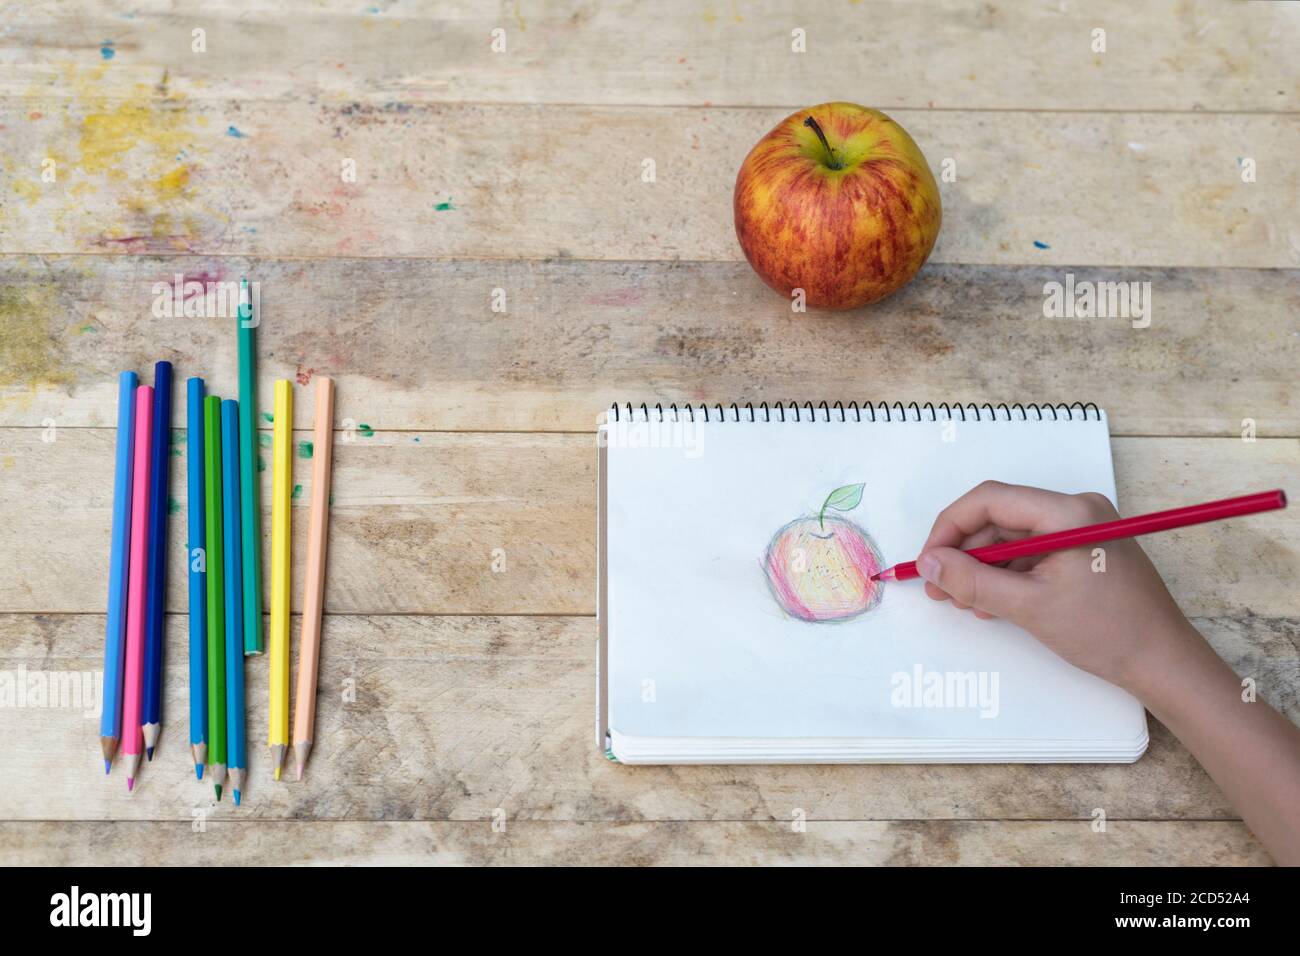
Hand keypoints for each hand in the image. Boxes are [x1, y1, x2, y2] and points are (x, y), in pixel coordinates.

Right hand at [915, 480, 1194, 690]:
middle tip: (939, 588)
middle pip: (999, 518)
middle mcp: (1076, 510)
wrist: (1163, 661)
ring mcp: (1081, 528)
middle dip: (963, 553)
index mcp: (1069, 512)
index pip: (989, 500)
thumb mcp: (1029, 607)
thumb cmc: (1110, 632)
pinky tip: (991, 601)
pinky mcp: (1082, 549)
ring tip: (963, 601)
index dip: (949, 528)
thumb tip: (929, 564)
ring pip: (1011, 537)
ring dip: (982, 567)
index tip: (928, 561)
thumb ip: (972, 581)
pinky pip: (1031, 551)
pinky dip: (1006, 574)